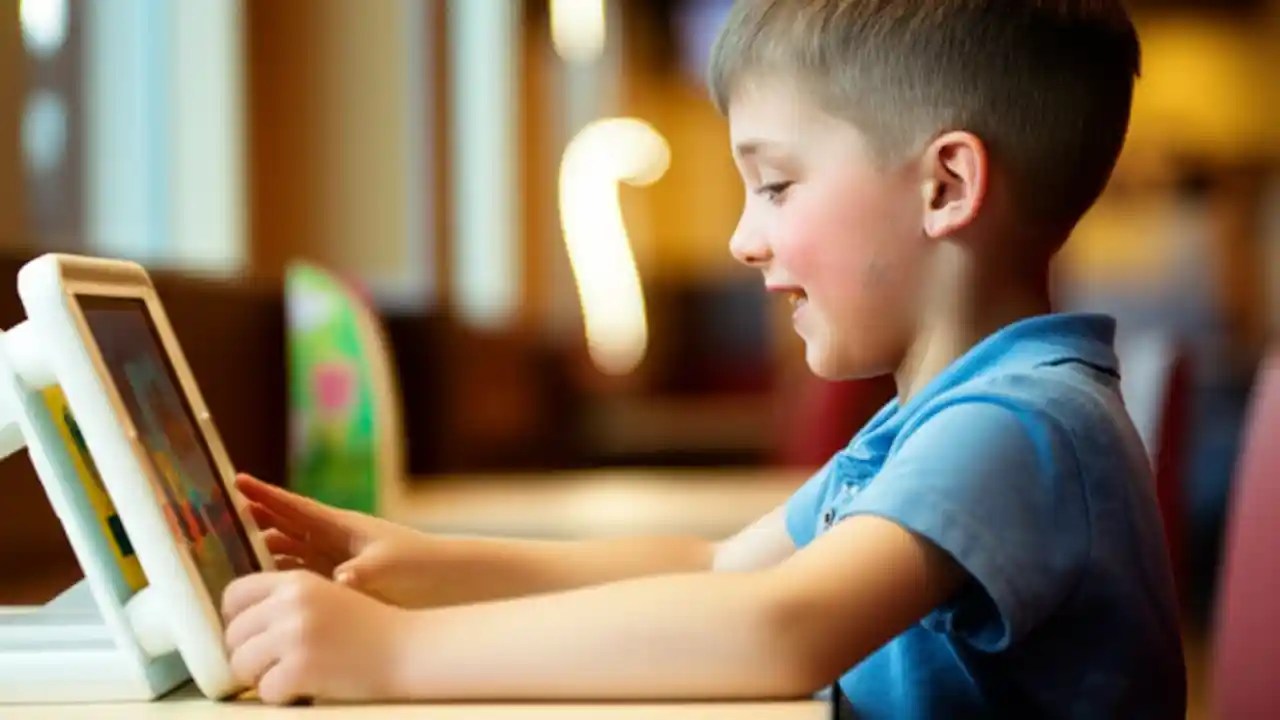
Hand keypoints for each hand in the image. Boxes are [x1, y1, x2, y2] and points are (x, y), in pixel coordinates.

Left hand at [222, 570, 416, 703]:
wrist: (410, 648)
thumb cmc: (370, 628)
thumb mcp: (327, 597)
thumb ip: (287, 602)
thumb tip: (240, 625)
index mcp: (296, 582)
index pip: (234, 594)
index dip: (237, 619)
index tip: (252, 635)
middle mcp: (290, 604)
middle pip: (233, 635)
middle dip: (248, 654)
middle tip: (276, 664)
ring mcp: (294, 636)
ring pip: (241, 665)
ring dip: (262, 677)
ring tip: (291, 676)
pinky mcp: (300, 669)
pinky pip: (265, 691)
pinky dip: (282, 696)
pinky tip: (306, 688)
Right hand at [236, 474, 442, 606]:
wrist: (449, 581)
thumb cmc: (421, 566)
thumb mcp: (389, 567)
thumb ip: (361, 573)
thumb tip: (340, 581)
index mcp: (343, 526)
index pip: (295, 507)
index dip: (265, 496)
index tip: (235, 480)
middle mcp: (336, 540)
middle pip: (285, 527)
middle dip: (255, 522)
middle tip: (219, 520)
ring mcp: (338, 560)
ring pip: (291, 553)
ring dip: (265, 554)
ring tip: (232, 558)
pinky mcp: (343, 582)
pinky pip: (303, 576)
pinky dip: (283, 580)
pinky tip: (265, 591)